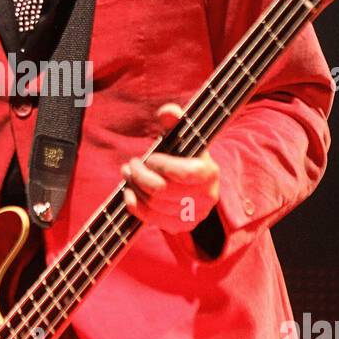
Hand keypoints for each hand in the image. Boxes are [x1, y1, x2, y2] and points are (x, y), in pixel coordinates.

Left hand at [121, 103, 219, 236]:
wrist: (193, 184)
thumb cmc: (184, 155)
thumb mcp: (182, 136)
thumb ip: (175, 120)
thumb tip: (167, 111)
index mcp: (210, 173)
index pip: (182, 173)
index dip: (160, 165)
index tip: (150, 157)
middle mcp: (207, 197)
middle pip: (162, 190)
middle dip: (140, 175)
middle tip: (131, 164)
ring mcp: (195, 215)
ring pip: (154, 205)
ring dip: (135, 187)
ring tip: (129, 174)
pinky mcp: (181, 227)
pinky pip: (152, 220)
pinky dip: (135, 205)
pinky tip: (129, 192)